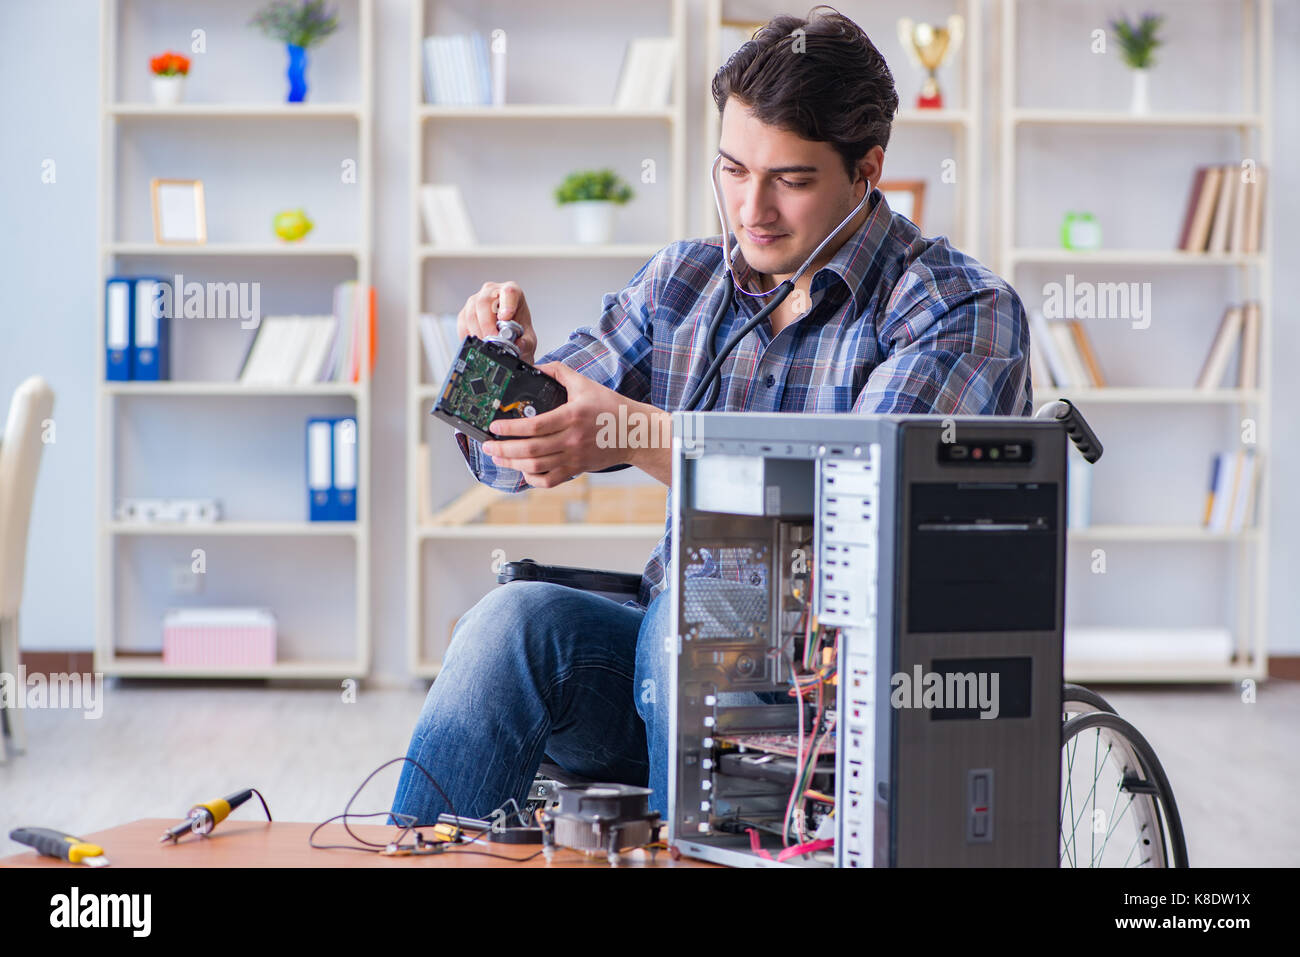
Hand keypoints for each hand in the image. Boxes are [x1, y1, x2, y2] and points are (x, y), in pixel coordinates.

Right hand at [457, 280, 537, 365]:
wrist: (510, 337)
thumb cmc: (520, 332)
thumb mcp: (528, 339)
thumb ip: (526, 342)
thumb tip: (519, 344)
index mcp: (512, 292)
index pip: (509, 291)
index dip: (506, 304)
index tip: (505, 318)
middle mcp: (493, 291)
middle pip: (484, 301)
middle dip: (487, 323)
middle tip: (492, 339)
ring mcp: (477, 299)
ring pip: (471, 312)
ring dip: (477, 331)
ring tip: (486, 344)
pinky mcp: (466, 311)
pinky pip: (462, 321)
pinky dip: (468, 334)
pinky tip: (477, 342)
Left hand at [481, 362, 668, 487]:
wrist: (634, 432)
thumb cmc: (610, 408)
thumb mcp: (585, 384)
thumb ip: (560, 372)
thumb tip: (537, 366)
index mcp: (571, 416)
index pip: (535, 426)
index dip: (510, 428)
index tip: (494, 426)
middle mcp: (571, 440)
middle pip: (530, 450)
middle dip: (503, 449)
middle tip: (488, 446)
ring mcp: (573, 457)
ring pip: (536, 467)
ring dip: (512, 463)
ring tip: (498, 457)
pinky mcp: (576, 468)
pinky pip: (550, 480)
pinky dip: (533, 479)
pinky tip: (522, 471)